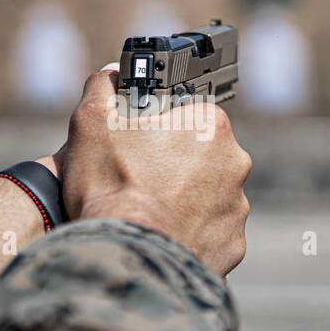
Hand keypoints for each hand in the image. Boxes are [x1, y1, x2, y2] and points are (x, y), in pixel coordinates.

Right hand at [57, 66, 251, 276]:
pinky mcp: (231, 246)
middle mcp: (235, 165)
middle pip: (204, 158)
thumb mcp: (92, 122)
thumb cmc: (112, 187)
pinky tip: (164, 238)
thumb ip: (103, 88)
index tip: (143, 143)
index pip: (191, 117)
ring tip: (150, 213)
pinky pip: (211, 236)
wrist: (126, 255)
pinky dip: (191, 236)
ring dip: (187, 202)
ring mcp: (236, 209)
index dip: (164, 129)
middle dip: (177, 165)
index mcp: (210, 126)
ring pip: (210, 198)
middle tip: (142, 179)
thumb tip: (111, 75)